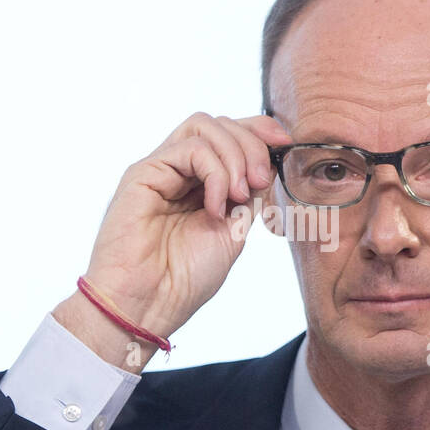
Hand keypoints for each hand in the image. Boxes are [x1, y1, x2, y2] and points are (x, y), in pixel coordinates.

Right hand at [53, 112, 290, 369]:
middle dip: (252, 144)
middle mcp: (179, 171)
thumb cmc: (185, 278)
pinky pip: (190, 148)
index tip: (285, 143)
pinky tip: (215, 205)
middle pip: (220, 124)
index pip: (231, 136)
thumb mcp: (234, 229)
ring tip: (239, 194)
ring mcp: (160, 169)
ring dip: (235, 154)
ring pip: (204, 126)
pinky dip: (214, 171)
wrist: (148, 305)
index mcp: (201, 184)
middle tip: (260, 181)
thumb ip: (248, 193)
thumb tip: (267, 161)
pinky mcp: (143, 173)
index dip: (260, 131)